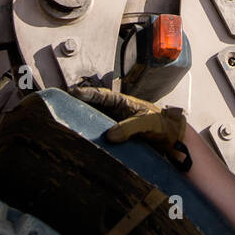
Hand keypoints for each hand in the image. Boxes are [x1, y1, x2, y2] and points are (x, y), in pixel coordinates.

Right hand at [70, 86, 187, 165]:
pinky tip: (83, 140)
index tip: (71, 94)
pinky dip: (91, 135)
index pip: (100, 96)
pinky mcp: (118, 137)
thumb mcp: (147, 123)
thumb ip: (129, 127)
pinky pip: (101, 134)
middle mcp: (117, 112)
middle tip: (62, 107)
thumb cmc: (162, 125)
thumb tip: (110, 135)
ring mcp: (116, 124)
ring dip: (83, 121)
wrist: (172, 139)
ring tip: (67, 123)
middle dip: (78, 106)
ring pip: (95, 119)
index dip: (85, 94)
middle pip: (93, 107)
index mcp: (123, 102)